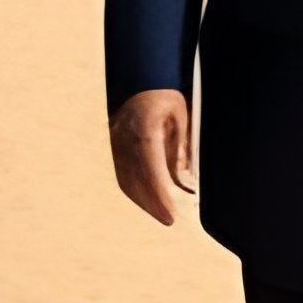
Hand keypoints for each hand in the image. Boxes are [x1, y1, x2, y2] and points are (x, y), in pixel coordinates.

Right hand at [111, 88, 194, 224]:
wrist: (141, 82)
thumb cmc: (165, 97)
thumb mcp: (183, 117)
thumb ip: (184, 147)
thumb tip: (187, 177)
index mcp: (145, 131)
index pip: (151, 172)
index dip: (159, 197)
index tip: (169, 214)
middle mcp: (126, 140)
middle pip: (135, 181)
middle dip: (151, 205)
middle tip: (168, 220)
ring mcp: (117, 144)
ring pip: (126, 181)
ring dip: (143, 201)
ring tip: (161, 214)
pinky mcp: (115, 147)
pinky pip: (122, 174)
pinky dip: (135, 190)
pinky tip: (148, 199)